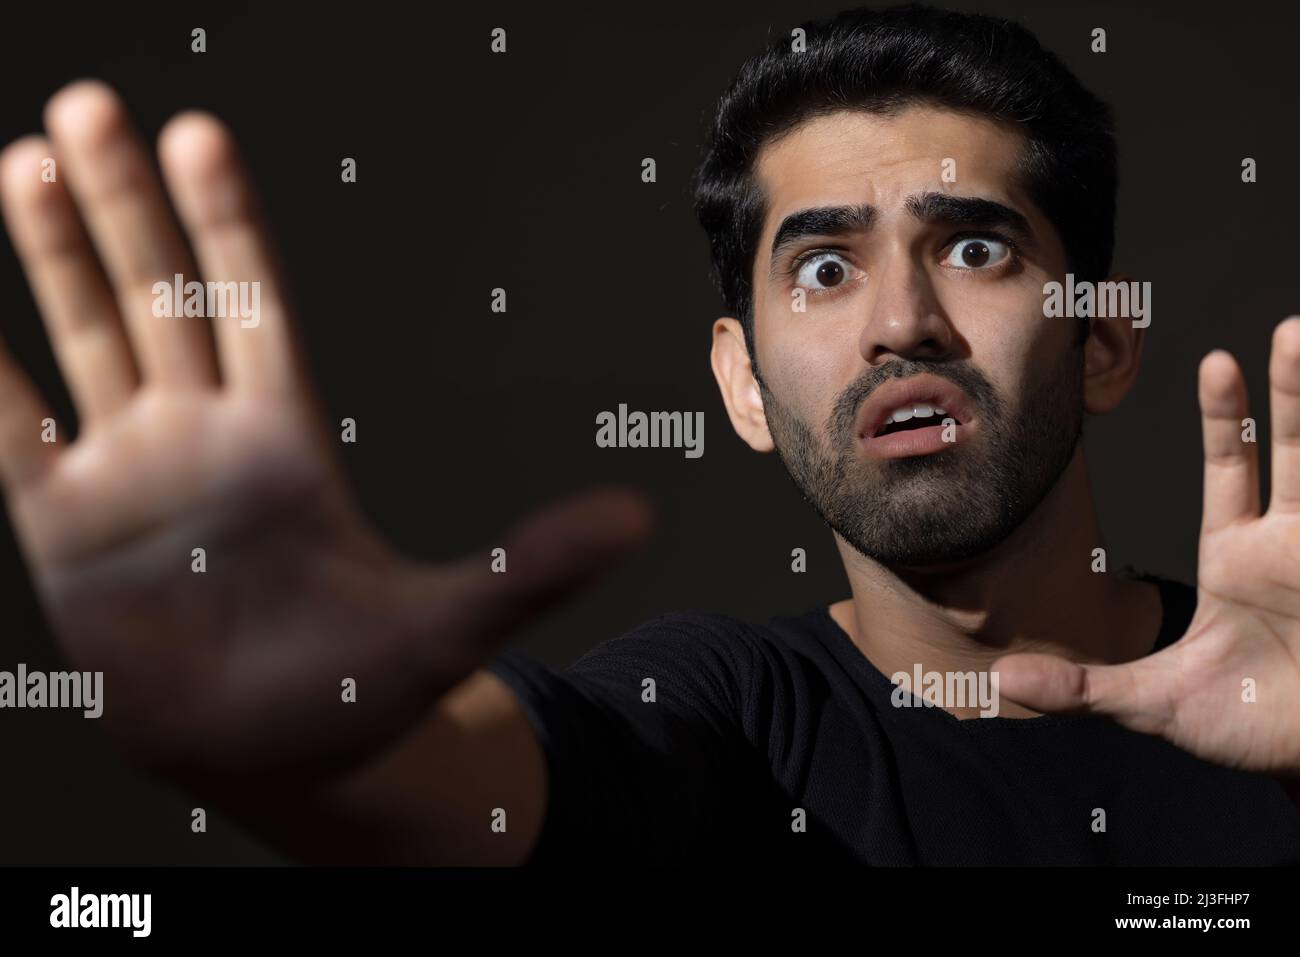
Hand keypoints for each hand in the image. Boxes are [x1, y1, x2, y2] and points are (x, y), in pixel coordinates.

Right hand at [0, 81, 651, 788]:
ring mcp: (131, 476)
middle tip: (93, 109)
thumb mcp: (453, 623)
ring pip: (89, 341)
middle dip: (125, 208)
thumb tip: (642, 516)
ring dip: (55, 256)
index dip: (227, 223)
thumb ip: (535, 566)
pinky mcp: (69, 531)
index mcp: (287, 440)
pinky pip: (14, 439)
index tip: (199, 135)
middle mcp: (204, 437)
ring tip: (26, 159)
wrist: (277, 752)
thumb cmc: (363, 686)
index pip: (254, 305)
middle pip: (162, 297)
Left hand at [995, 318, 1299, 777]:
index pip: (1230, 469)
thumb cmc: (1243, 726)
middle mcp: (1290, 545)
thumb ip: (1082, 690)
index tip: (1215, 360)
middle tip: (1292, 331)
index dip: (1225, 417)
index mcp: (1238, 557)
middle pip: (1295, 452)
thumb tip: (1001, 678)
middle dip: (1295, 393)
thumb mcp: (1154, 704)